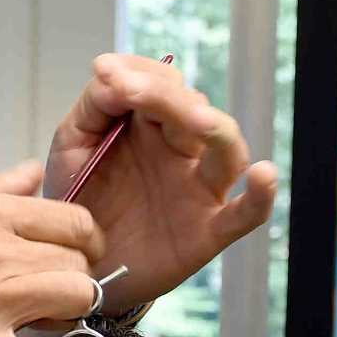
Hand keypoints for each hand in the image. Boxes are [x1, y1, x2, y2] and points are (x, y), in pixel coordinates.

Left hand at [43, 55, 277, 307]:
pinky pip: (244, 213)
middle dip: (164, 95)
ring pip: (226, 150)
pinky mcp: (208, 231)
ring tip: (197, 118)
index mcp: (149, 125)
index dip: (137, 73)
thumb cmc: (80, 199)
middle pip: (191, 110)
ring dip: (214, 129)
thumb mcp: (72, 146)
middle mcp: (181, 150)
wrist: (74, 265)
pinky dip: (260, 196)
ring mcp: (198, 188)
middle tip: (130, 89)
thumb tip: (110, 72)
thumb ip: (93, 107)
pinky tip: (263, 175)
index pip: (160, 83)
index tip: (103, 70)